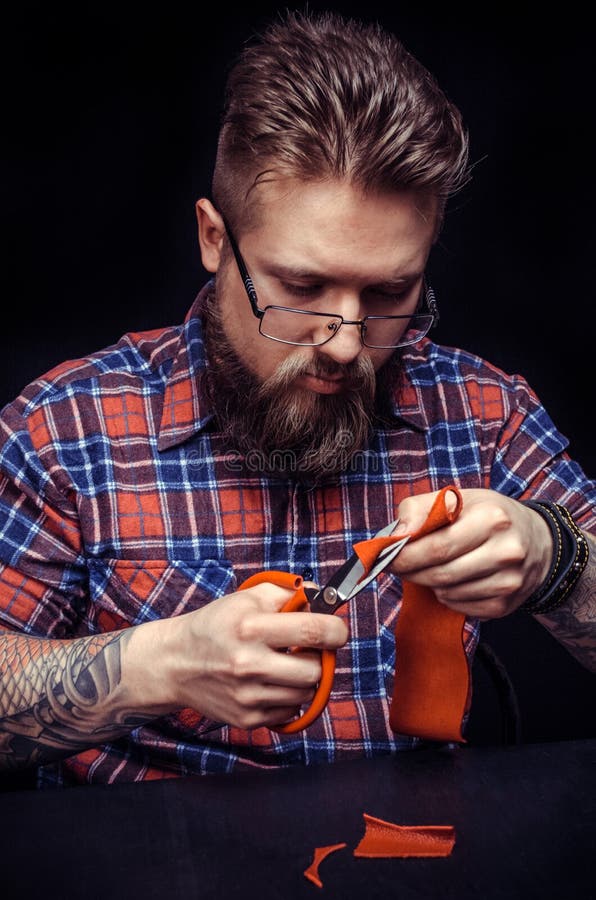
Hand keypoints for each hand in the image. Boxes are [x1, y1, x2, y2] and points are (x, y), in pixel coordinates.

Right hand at [138, 580, 348, 728]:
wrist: (174, 663)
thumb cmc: (215, 626)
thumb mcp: (246, 598)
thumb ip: (288, 593)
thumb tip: (322, 597)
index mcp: (251, 627)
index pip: (313, 631)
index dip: (336, 630)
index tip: (336, 630)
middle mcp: (249, 664)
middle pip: (315, 669)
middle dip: (318, 658)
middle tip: (306, 649)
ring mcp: (248, 696)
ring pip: (306, 693)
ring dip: (304, 678)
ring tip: (286, 663)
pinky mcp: (247, 719)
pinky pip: (290, 710)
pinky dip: (289, 696)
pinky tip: (272, 682)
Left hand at [389, 488, 553, 619]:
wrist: (538, 541)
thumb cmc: (490, 515)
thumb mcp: (459, 498)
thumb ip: (421, 508)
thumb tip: (396, 534)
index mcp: (492, 519)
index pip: (437, 546)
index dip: (406, 555)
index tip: (387, 555)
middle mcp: (505, 552)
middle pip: (440, 573)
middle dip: (410, 571)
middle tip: (397, 564)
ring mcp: (508, 583)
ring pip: (446, 593)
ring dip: (428, 582)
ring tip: (430, 566)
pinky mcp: (504, 606)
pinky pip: (459, 606)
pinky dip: (446, 595)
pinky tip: (452, 579)